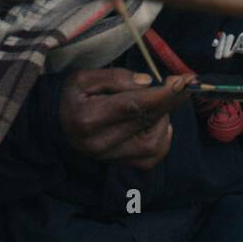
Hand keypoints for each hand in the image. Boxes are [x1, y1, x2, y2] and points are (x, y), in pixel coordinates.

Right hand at [59, 68, 193, 169]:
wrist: (57, 125)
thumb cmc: (72, 97)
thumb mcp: (84, 78)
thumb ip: (115, 78)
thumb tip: (148, 82)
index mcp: (89, 118)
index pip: (134, 106)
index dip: (163, 93)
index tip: (185, 80)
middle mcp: (102, 143)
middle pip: (148, 120)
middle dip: (171, 99)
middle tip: (185, 82)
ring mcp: (113, 158)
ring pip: (155, 141)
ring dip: (163, 117)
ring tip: (154, 101)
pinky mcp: (122, 164)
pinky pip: (154, 155)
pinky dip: (163, 136)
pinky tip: (157, 121)